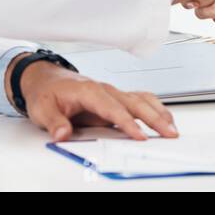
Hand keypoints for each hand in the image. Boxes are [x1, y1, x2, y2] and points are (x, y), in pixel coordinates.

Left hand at [15, 60, 177, 142]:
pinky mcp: (115, 99)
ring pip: (141, 100)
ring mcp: (112, 93)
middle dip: (153, 118)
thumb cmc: (47, 92)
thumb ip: (55, 122)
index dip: (127, 122)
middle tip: (168, 133)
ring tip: (172, 127)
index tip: (139, 135)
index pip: (112, 108)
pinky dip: (154, 108)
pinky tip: (163, 117)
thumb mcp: (42, 109)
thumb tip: (63, 133)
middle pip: (134, 103)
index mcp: (89, 91)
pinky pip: (139, 100)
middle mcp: (105, 90)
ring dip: (158, 113)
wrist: (46, 80)